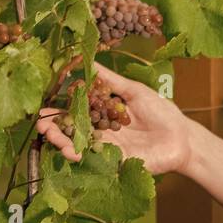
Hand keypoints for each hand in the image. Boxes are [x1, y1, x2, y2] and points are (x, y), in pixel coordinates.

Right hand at [36, 62, 191, 175]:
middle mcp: (103, 133)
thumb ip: (111, 81)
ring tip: (48, 135)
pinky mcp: (116, 161)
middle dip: (55, 128)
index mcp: (105, 116)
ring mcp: (108, 148)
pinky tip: (69, 150)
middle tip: (40, 123)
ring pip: (80, 145)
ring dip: (62, 141)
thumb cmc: (162, 112)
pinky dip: (81, 154)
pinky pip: (95, 158)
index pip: (78, 113)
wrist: (182, 136)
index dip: (61, 111)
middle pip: (74, 131)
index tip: (44, 106)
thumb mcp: (133, 91)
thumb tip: (89, 61)